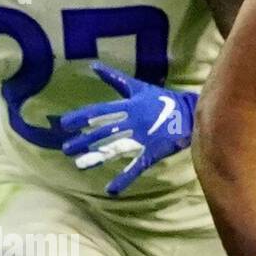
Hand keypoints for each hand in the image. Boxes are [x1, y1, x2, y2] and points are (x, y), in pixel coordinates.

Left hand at [60, 61, 198, 195]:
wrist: (192, 114)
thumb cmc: (162, 99)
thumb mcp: (138, 87)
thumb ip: (116, 79)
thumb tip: (94, 66)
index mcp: (130, 106)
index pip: (100, 112)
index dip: (82, 117)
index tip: (64, 124)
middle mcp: (133, 122)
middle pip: (104, 132)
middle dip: (84, 141)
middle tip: (66, 149)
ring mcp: (142, 138)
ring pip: (116, 148)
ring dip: (97, 157)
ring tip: (79, 165)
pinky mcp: (152, 152)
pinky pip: (136, 166)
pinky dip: (124, 178)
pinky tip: (111, 189)